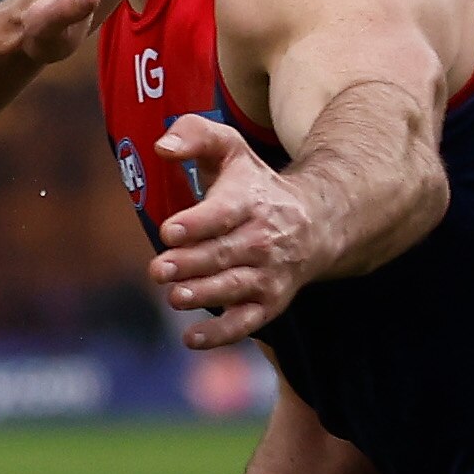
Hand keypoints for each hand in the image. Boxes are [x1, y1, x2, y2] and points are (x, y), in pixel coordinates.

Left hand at [149, 114, 330, 349]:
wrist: (315, 222)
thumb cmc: (255, 185)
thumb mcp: (231, 149)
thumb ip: (195, 135)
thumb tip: (162, 147)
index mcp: (250, 201)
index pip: (224, 213)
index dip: (198, 223)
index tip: (170, 230)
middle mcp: (263, 240)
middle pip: (223, 254)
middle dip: (189, 264)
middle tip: (157, 269)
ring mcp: (268, 275)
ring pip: (234, 288)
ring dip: (203, 295)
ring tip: (174, 297)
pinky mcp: (269, 304)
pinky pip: (245, 324)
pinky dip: (220, 335)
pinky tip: (191, 338)